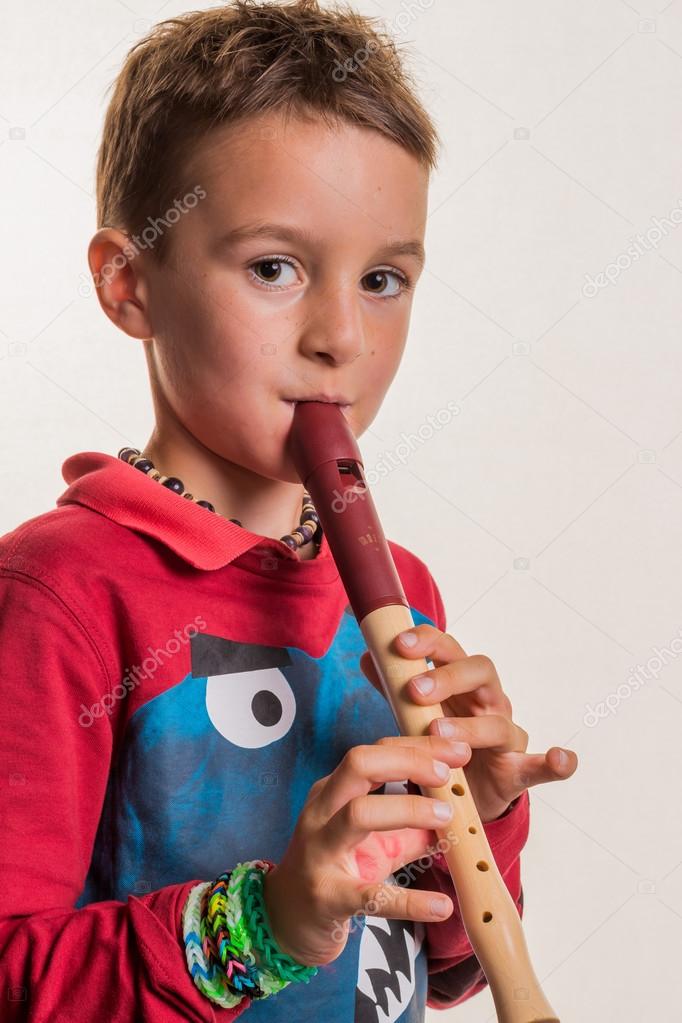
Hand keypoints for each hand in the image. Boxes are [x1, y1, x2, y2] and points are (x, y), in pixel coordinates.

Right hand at [263, 734, 471, 966]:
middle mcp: (322, 812)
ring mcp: (320, 853)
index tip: (457, 750)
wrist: (286, 920)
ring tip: (446, 817)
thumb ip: (412, 827)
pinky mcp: (328, 897)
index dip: (416, 746)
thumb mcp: (376, 842)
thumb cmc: (336, 869)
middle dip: (408, 761)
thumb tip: (457, 813)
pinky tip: (442, 906)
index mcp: (333, 792)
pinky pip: (370, 895)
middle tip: (447, 774)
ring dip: (408, 809)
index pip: (374, 751)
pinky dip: (410, 901)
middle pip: (359, 764)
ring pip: (358, 814)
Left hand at [360, 624, 577, 823]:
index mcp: (461, 683)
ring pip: (499, 722)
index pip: (449, 649)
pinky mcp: (517, 772)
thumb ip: (396, 687)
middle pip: (479, 672)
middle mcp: (488, 702)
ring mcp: (506, 736)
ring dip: (470, 726)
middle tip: (416, 690)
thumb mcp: (417, 713)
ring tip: (439, 733)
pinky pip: (542, 766)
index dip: (428, 642)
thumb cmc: (443, 742)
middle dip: (448, 676)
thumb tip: (368, 657)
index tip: (400, 644)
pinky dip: (556, 763)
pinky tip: (562, 759)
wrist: (465, 792)